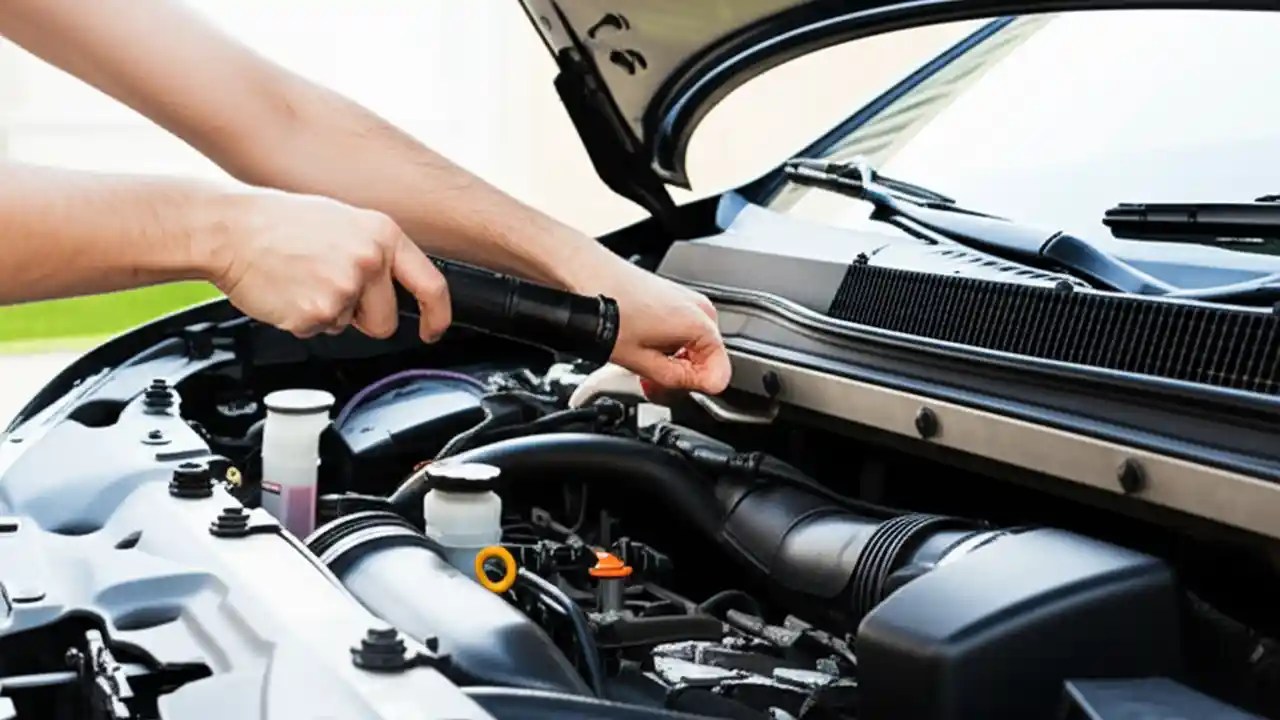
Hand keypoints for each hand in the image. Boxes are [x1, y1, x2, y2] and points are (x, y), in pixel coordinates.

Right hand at [203, 190, 448, 340]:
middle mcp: (370, 260)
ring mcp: (345, 288)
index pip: (431, 283)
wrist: (230, 229)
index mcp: (382, 234)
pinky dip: (304, 319)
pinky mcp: (318, 313)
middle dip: (363, 318)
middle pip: (386, 320)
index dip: (438, 314)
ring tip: (304, 281)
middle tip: (329, 289)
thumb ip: (375, 252)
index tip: (433, 329)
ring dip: (330, 314)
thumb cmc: (279, 224)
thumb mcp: (344, 222)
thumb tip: (395, 284)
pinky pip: (320, 331)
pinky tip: (289, 291)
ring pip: (350, 327)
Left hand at [573, 258, 730, 394]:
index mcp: (701, 324)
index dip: (691, 388)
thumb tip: (694, 389)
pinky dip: (666, 347)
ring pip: (694, 350)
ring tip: (640, 363)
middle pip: (707, 362)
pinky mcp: (676, 301)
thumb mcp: (641, 361)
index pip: (719, 376)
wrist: (589, 276)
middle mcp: (702, 310)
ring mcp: (690, 303)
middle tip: (649, 381)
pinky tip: (642, 348)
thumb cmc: (609, 309)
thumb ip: (675, 381)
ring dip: (671, 363)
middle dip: (680, 377)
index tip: (667, 387)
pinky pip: (683, 334)